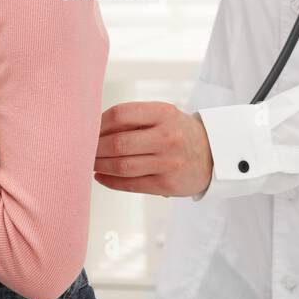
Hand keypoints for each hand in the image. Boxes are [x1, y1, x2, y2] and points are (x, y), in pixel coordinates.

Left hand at [93, 101, 213, 196]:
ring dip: (100, 165)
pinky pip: (130, 184)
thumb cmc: (179, 133)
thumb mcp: (164, 115)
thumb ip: (134, 119)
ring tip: (91, 162)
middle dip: (95, 148)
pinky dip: (110, 181)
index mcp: (164, 113)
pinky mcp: (166, 185)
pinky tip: (101, 176)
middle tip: (85, 149)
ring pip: (121, 166)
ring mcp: (167, 163)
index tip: (89, 129)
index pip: (121, 114)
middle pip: (118, 143)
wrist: (214, 155)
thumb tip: (94, 128)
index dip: (99, 122)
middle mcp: (167, 137)